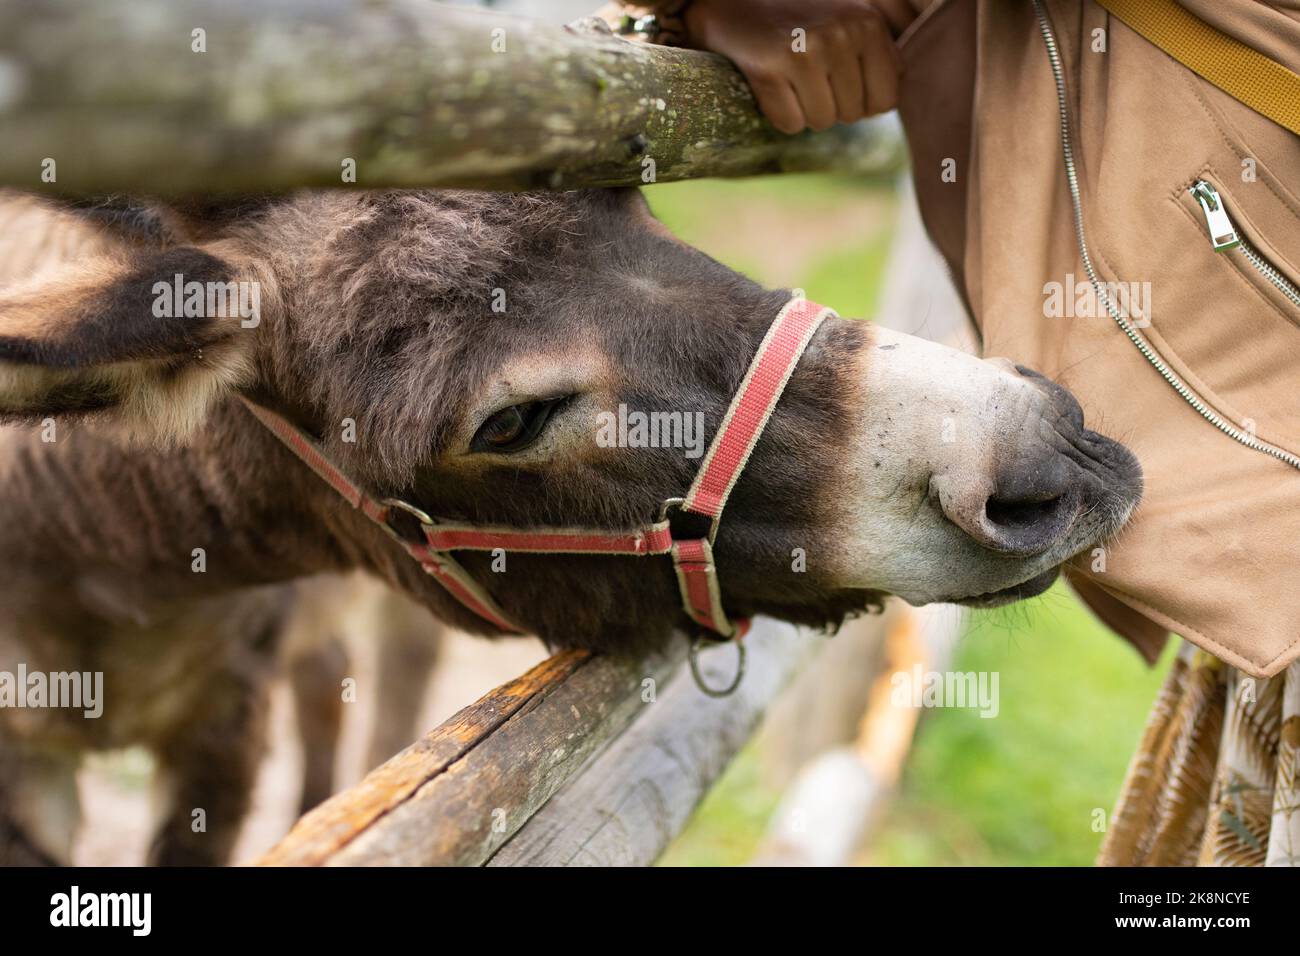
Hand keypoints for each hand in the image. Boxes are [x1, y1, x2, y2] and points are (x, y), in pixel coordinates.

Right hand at [681, 0, 915, 132]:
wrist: (735, 6)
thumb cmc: (798, 21)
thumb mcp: (852, 20)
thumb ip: (885, 50)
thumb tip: (900, 96)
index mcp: (868, 23)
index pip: (886, 100)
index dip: (861, 102)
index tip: (839, 79)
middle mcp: (842, 33)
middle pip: (852, 115)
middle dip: (831, 105)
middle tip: (809, 74)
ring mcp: (806, 50)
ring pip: (821, 122)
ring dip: (805, 111)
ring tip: (791, 77)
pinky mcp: (770, 68)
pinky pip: (790, 124)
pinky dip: (779, 114)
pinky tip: (772, 84)